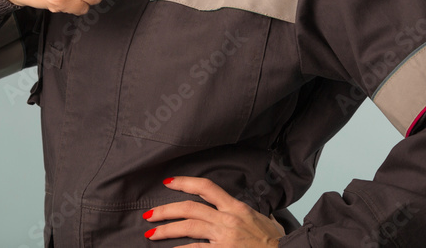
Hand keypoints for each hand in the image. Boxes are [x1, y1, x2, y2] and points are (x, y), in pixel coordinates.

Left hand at [143, 176, 285, 246]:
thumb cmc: (276, 242)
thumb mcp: (262, 219)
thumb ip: (246, 212)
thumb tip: (238, 210)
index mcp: (237, 208)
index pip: (207, 188)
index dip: (185, 182)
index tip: (169, 182)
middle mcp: (228, 220)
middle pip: (190, 208)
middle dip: (166, 210)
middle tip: (149, 214)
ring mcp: (225, 237)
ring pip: (188, 228)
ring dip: (166, 230)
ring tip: (151, 233)